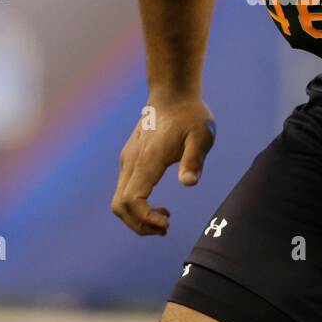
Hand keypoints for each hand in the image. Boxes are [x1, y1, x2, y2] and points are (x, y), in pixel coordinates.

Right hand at [111, 96, 215, 235]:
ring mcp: (128, 161)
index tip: (167, 223)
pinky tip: (160, 206)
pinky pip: (125, 192)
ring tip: (165, 219)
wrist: (172, 94)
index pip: (132, 199)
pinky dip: (137, 206)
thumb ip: (194, 159)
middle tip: (166, 227)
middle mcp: (131, 162)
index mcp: (147, 159)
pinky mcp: (130, 160)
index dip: (145, 218)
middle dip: (139, 224)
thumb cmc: (190, 115)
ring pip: (119, 201)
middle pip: (120, 206)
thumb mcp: (201, 135)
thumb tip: (189, 183)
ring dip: (137, 218)